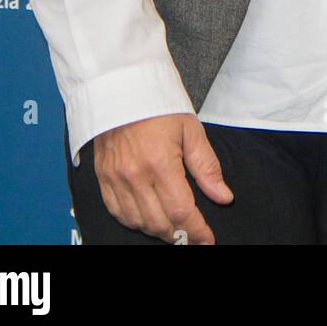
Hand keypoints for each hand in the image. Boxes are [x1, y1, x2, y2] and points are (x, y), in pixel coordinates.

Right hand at [93, 113, 233, 243]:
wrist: (121, 86)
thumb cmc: (158, 104)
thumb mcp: (190, 129)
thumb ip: (206, 167)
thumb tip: (223, 197)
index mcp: (160, 162)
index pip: (181, 212)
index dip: (197, 231)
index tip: (207, 239)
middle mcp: (134, 175)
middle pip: (159, 223)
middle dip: (180, 234)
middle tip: (193, 234)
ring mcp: (115, 178)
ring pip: (138, 223)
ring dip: (158, 230)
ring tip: (173, 227)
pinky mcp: (103, 176)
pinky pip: (117, 213)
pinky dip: (134, 222)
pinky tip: (147, 217)